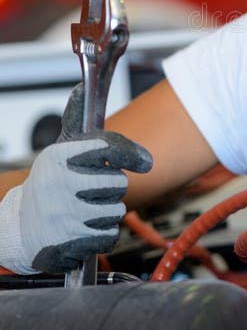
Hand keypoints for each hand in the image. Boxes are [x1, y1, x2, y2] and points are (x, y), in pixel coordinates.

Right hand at [0, 85, 151, 273]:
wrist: (19, 227)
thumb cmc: (50, 184)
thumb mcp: (60, 150)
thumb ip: (76, 119)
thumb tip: (81, 86)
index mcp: (60, 156)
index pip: (107, 147)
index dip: (131, 153)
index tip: (145, 162)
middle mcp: (60, 184)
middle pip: (118, 183)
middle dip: (113, 188)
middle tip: (94, 189)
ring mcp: (64, 215)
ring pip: (117, 210)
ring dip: (108, 212)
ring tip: (85, 209)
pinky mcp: (69, 243)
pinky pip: (110, 234)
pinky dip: (103, 233)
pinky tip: (86, 229)